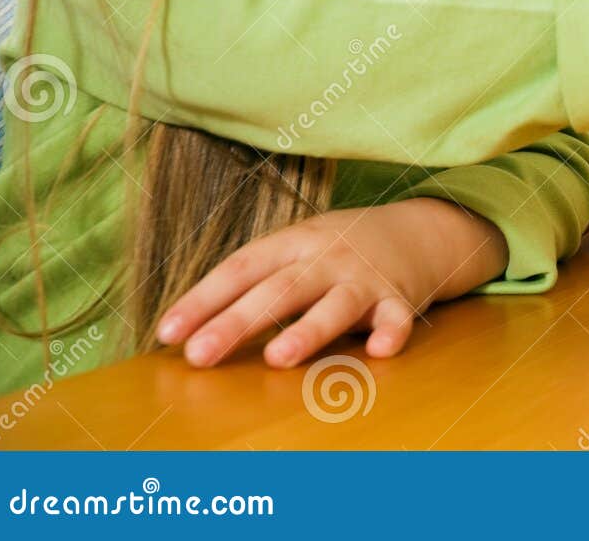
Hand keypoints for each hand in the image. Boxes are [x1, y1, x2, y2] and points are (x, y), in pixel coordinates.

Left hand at [155, 199, 505, 368]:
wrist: (420, 230)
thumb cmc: (340, 250)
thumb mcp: (298, 249)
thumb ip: (256, 282)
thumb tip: (191, 330)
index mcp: (294, 242)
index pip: (241, 269)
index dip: (203, 299)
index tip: (168, 333)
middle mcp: (327, 258)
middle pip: (279, 290)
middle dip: (237, 322)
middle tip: (199, 355)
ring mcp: (366, 278)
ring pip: (335, 305)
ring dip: (308, 330)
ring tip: (278, 358)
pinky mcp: (401, 299)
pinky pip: (397, 318)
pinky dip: (391, 333)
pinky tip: (380, 350)